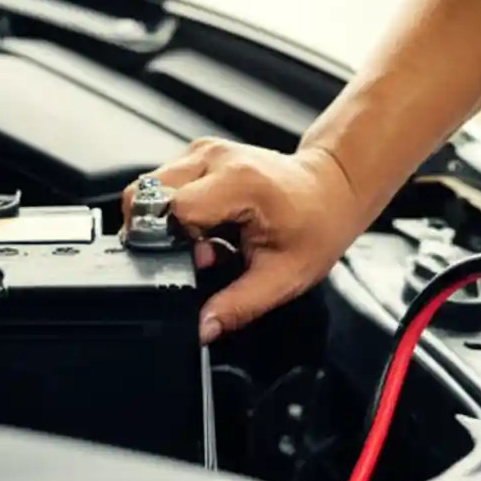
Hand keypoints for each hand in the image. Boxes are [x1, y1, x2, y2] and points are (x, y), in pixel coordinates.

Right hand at [122, 138, 364, 344]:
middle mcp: (214, 158)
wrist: (331, 188)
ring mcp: (203, 151)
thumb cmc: (316, 225)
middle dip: (162, 232)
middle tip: (200, 250)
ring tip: (204, 237)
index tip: (205, 258)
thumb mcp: (283, 277)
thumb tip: (202, 329)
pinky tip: (205, 224)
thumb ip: (238, 305)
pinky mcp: (197, 154)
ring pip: (149, 188)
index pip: (175, 211)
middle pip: (148, 194)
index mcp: (239, 183)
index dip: (180, 243)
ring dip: (165, 220)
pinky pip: (163, 184)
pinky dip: (173, 210)